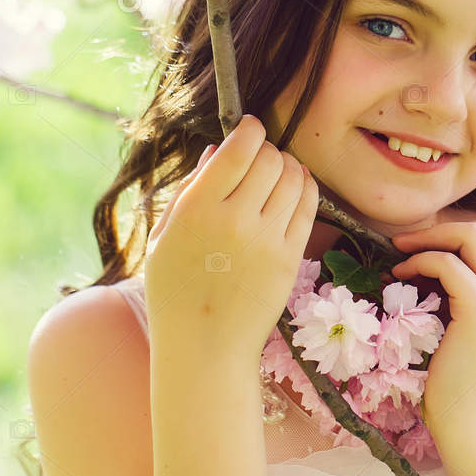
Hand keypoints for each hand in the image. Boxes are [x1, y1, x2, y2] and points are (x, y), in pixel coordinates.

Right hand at [144, 114, 319, 363]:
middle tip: (260, 158)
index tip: (249, 127)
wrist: (205, 347)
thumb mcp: (166, 237)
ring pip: (294, 179)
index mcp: (198, 211)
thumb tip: (216, 151)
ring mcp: (268, 241)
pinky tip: (295, 189)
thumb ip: (189, 190)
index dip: (249, 129)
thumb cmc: (176, 291)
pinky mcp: (291, 259)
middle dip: (267, 150)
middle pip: (270, 160)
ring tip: (278, 173)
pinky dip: (305, 189)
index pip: (238, 150)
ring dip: (289, 167)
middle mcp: (236, 221)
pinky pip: (309, 207)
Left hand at [389, 217, 475, 444]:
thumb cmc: (462, 380)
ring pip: (469, 236)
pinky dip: (420, 261)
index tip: (425, 246)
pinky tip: (400, 276)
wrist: (472, 418)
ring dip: (428, 239)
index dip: (457, 234)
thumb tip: (431, 260)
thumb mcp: (469, 325)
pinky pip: (446, 263)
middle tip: (406, 242)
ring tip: (399, 253)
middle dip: (442, 228)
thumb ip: (465, 293)